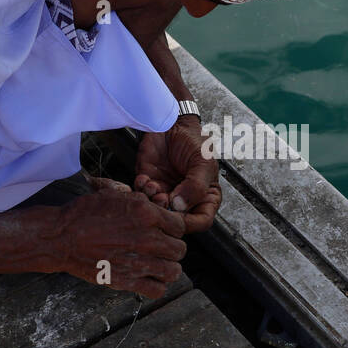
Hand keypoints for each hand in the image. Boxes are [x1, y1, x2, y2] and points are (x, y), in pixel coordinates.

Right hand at [55, 187, 186, 297]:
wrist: (61, 237)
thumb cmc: (84, 214)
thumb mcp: (114, 195)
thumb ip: (140, 201)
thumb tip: (156, 207)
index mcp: (146, 214)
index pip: (180, 226)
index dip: (173, 229)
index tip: (165, 232)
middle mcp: (148, 239)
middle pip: (180, 249)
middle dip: (172, 248)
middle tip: (160, 249)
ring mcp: (139, 262)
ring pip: (174, 271)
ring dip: (168, 268)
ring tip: (159, 266)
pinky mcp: (127, 281)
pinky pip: (157, 290)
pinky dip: (157, 286)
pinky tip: (149, 279)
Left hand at [134, 117, 220, 233]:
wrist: (172, 124)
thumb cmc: (193, 141)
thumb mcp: (203, 163)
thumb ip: (196, 186)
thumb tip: (180, 205)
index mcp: (205, 196)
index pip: (202, 221)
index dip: (191, 223)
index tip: (179, 216)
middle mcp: (185, 198)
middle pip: (177, 219)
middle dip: (166, 211)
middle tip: (163, 198)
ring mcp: (166, 191)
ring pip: (157, 210)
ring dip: (152, 201)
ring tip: (154, 186)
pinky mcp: (149, 183)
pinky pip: (142, 196)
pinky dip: (141, 189)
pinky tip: (146, 178)